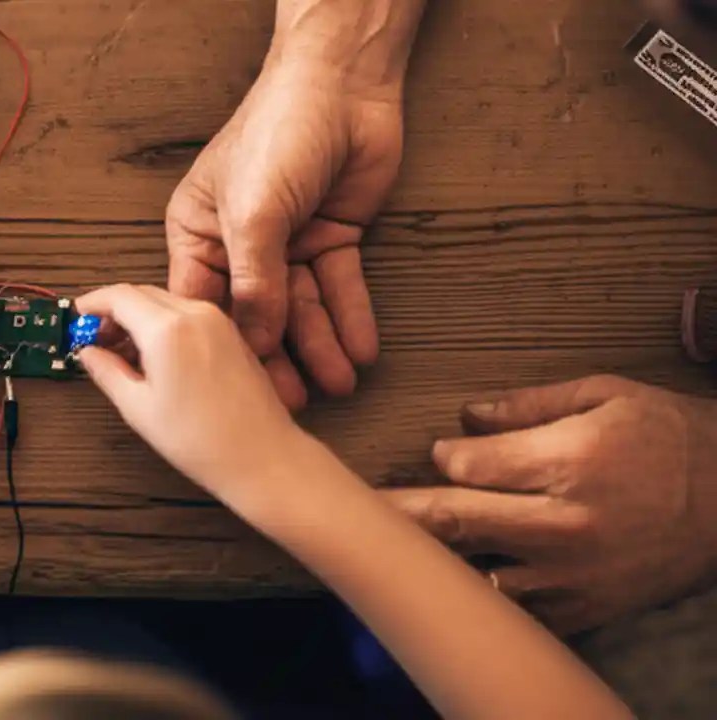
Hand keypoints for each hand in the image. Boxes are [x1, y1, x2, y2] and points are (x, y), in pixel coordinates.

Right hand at [76, 284, 303, 499]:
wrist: (261, 456)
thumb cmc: (203, 441)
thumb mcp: (138, 408)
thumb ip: (107, 372)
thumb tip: (88, 354)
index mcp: (167, 329)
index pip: (118, 295)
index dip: (91, 303)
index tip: (77, 317)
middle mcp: (195, 314)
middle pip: (141, 293)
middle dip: (113, 310)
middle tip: (93, 338)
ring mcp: (218, 321)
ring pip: (164, 302)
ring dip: (138, 316)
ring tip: (121, 351)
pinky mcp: (231, 334)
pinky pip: (188, 314)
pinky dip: (163, 324)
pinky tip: (154, 354)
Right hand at [166, 52, 403, 409]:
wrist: (344, 86)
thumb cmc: (276, 132)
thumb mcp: (253, 213)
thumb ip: (254, 281)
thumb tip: (258, 342)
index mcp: (200, 233)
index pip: (201, 301)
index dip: (215, 346)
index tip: (229, 389)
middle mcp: (242, 244)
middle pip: (257, 313)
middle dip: (276, 357)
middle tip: (291, 402)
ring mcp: (289, 243)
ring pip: (302, 307)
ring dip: (320, 346)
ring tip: (337, 385)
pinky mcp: (332, 239)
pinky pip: (340, 288)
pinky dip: (350, 320)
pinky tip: (359, 352)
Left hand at [383, 375, 716, 634]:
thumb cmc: (670, 437)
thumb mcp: (606, 395)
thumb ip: (529, 404)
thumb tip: (466, 416)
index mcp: (567, 461)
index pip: (467, 466)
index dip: (442, 458)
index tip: (437, 455)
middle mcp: (563, 522)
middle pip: (455, 520)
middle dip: (399, 513)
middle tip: (353, 510)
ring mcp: (572, 573)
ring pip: (475, 574)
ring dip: (435, 562)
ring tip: (396, 552)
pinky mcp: (585, 608)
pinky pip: (516, 611)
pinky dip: (484, 598)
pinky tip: (459, 586)